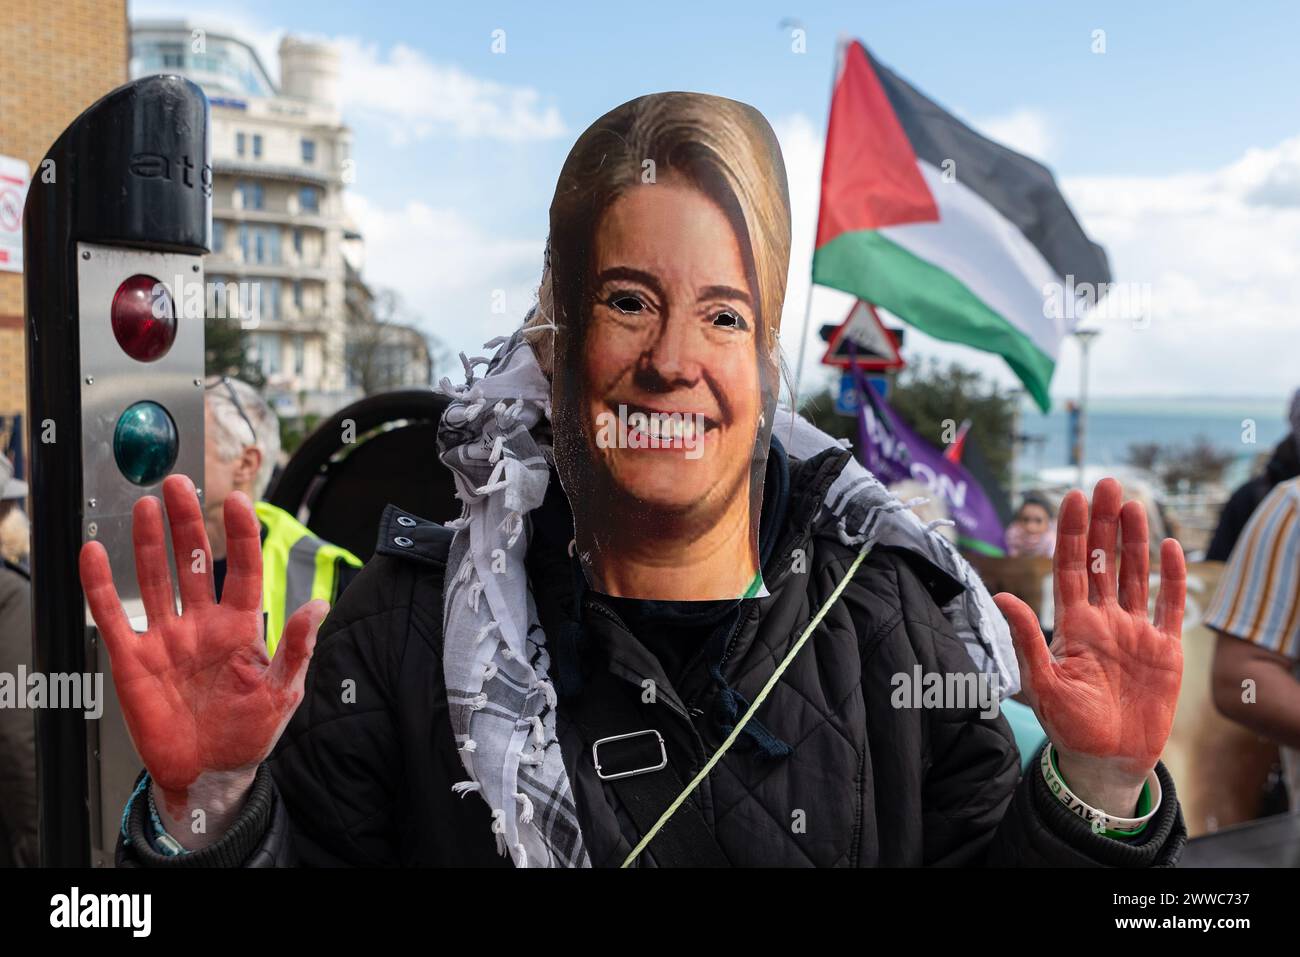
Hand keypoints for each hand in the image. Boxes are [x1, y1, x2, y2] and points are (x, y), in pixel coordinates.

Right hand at [78, 475, 327, 847]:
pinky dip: (101, 585)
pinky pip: (113, 616)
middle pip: (194, 562)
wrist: (210, 772)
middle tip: (178, 484)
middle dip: (187, 523)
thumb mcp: (283, 693)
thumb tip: (319, 606)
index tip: (238, 500)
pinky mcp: (134, 659)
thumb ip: (297, 649)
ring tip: (145, 506)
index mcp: (242, 627)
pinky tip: (94, 552)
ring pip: (155, 579)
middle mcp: (202, 624)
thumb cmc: (250, 732)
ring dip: (149, 543)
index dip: (240, 534)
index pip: (243, 569)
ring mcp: (167, 638)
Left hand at [993, 478, 1184, 815]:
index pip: (1071, 567)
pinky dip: (1172, 577)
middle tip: (1107, 483)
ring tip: (1134, 504)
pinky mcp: (1164, 649)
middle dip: (1104, 523)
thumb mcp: (1041, 682)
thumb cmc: (1069, 725)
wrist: (1106, 760)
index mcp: (1072, 624)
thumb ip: (1025, 638)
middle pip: (1104, 560)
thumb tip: (1001, 596)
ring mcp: (1135, 631)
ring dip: (1136, 540)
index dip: (1072, 533)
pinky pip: (1169, 605)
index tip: (1073, 497)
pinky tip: (1171, 546)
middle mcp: (1103, 620)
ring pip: (1135, 574)